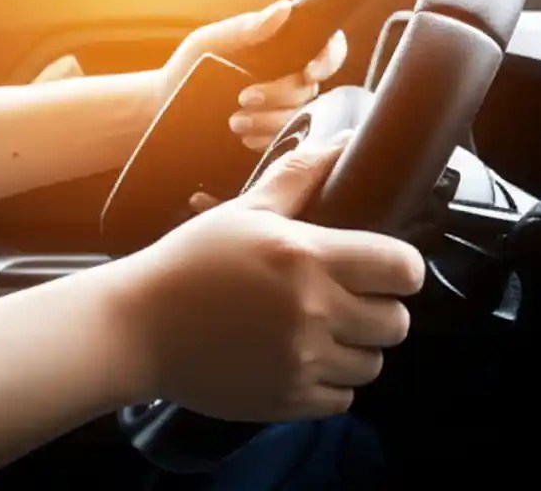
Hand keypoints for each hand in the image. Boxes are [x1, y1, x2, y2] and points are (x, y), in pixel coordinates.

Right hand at [116, 133, 424, 421]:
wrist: (137, 327)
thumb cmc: (189, 263)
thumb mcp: (244, 211)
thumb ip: (299, 176)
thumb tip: (342, 142)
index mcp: (306, 256)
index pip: (402, 268)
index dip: (402, 268)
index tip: (386, 269)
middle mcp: (312, 311)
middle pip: (397, 322)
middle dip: (381, 310)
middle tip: (349, 300)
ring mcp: (301, 360)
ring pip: (373, 364)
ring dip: (356, 349)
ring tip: (320, 331)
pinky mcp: (287, 399)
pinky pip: (343, 399)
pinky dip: (330, 383)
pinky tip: (299, 359)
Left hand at [157, 0, 347, 152]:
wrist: (166, 105)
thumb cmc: (189, 66)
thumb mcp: (212, 42)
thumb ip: (247, 27)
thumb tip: (285, 8)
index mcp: (281, 47)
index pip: (326, 46)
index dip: (328, 58)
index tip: (309, 72)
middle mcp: (288, 75)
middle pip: (311, 87)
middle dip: (280, 95)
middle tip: (244, 98)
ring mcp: (282, 106)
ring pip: (299, 116)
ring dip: (270, 121)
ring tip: (234, 121)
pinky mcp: (272, 133)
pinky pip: (286, 140)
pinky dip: (266, 139)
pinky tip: (243, 136)